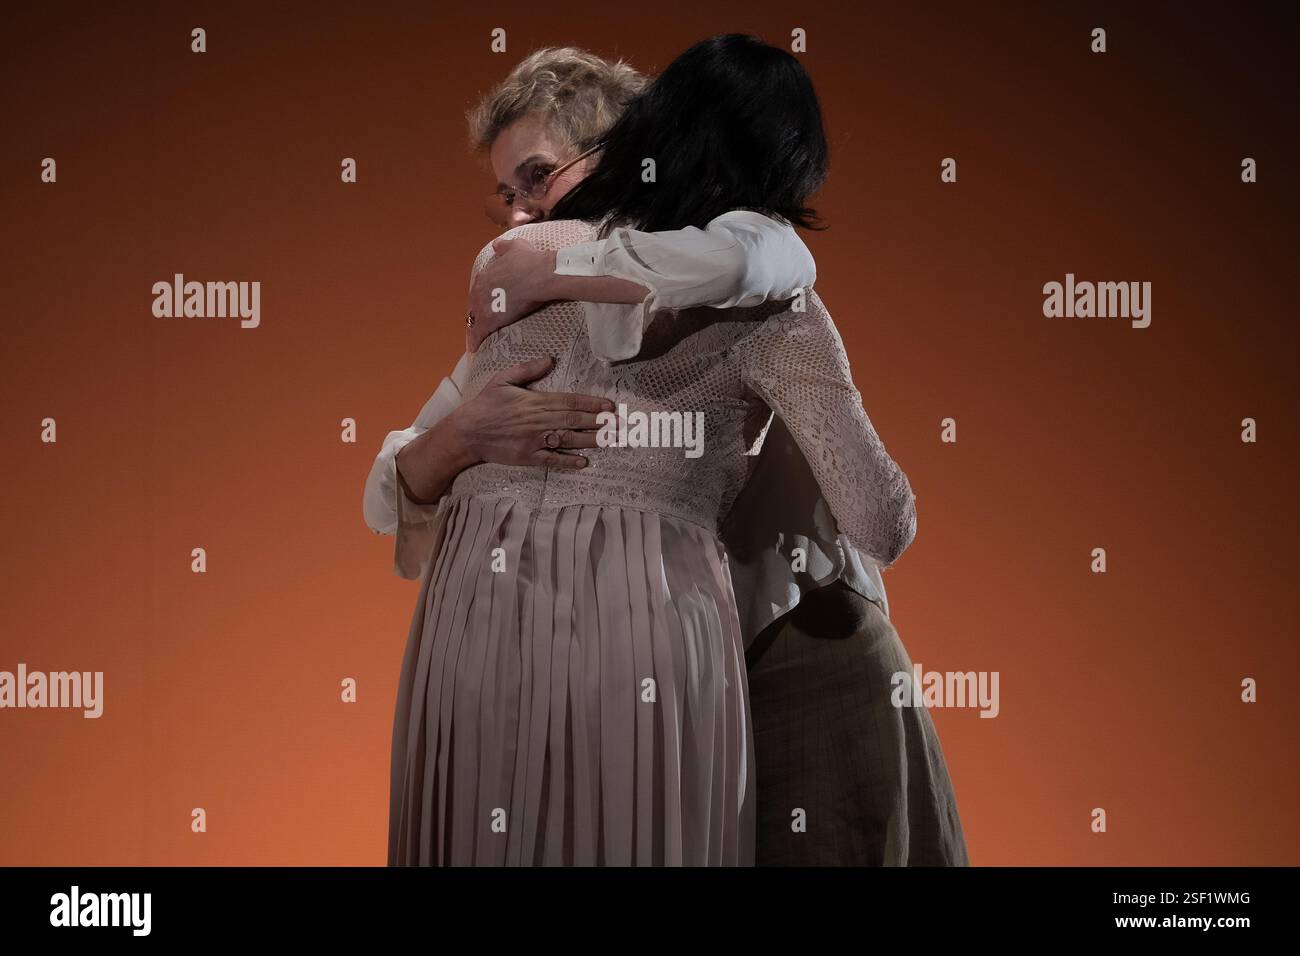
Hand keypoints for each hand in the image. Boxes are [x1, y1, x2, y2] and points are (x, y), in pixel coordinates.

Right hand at [450, 356, 613, 468]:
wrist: (467, 432)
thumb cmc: (485, 404)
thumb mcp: (503, 379)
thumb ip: (527, 369)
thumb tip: (550, 360)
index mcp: (535, 401)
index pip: (569, 401)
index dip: (591, 404)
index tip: (609, 405)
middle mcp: (539, 421)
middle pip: (574, 421)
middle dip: (599, 422)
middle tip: (619, 424)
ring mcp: (534, 440)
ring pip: (568, 439)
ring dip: (591, 440)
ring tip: (610, 440)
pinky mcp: (528, 457)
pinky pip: (552, 460)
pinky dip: (568, 461)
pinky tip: (584, 462)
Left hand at [466, 238, 555, 351]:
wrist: (539, 275)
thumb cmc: (530, 261)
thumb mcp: (515, 247)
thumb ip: (504, 247)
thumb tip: (497, 245)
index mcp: (484, 276)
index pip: (478, 292)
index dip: (482, 300)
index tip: (486, 305)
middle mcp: (479, 291)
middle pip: (473, 307)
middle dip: (476, 315)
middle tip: (481, 324)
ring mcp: (483, 306)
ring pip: (473, 321)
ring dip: (474, 329)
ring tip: (475, 339)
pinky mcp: (490, 320)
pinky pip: (478, 333)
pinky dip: (474, 341)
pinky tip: (473, 348)